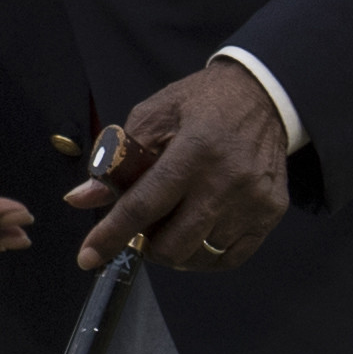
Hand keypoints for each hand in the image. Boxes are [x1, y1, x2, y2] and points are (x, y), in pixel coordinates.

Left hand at [68, 56, 290, 273]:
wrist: (262, 95)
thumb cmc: (200, 104)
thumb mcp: (152, 116)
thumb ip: (116, 160)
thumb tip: (81, 198)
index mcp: (194, 150)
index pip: (145, 205)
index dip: (112, 235)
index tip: (88, 257)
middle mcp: (227, 180)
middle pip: (174, 244)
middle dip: (147, 245)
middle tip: (144, 227)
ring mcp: (254, 200)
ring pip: (200, 255)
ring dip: (176, 249)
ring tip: (174, 222)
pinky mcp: (271, 212)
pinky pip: (229, 258)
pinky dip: (204, 255)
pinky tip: (196, 233)